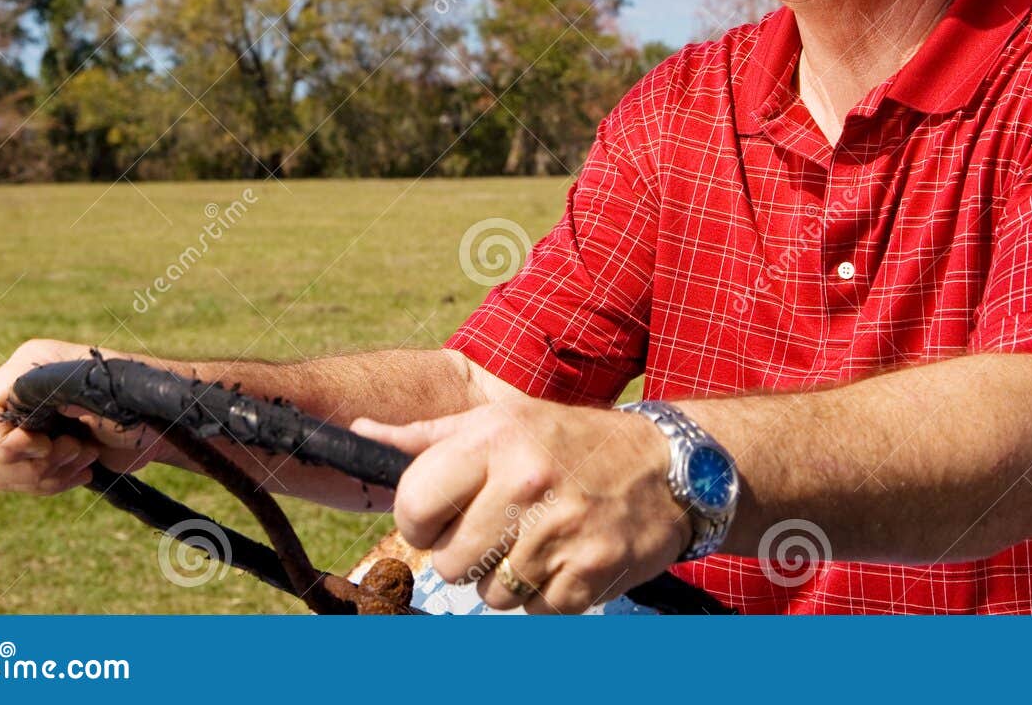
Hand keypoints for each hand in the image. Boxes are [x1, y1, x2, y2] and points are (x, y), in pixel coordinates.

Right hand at [0, 339, 174, 494]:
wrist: (162, 424)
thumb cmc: (136, 399)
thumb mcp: (99, 389)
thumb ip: (54, 393)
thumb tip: (16, 413)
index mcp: (26, 369)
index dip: (3, 442)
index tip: (46, 446)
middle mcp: (15, 396)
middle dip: (28, 465)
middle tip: (75, 451)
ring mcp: (21, 427)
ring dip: (41, 476)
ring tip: (84, 458)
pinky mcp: (33, 454)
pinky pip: (14, 483)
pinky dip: (47, 484)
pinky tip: (83, 471)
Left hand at [352, 396, 692, 613]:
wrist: (669, 467)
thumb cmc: (571, 442)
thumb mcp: (504, 420)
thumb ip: (429, 436)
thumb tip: (361, 433)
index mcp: (496, 440)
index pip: (413, 507)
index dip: (419, 521)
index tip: (441, 517)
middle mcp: (526, 483)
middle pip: (448, 563)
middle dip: (466, 554)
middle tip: (499, 528)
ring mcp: (560, 532)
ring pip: (489, 594)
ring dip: (507, 577)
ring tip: (539, 538)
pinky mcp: (590, 573)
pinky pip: (535, 611)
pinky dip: (546, 593)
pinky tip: (566, 555)